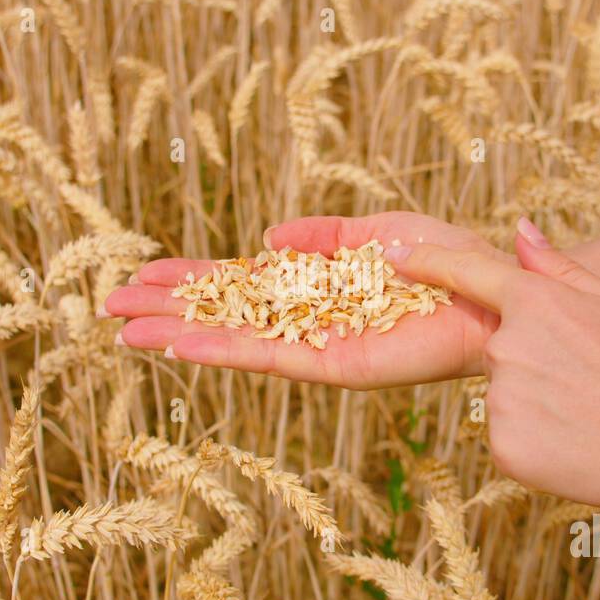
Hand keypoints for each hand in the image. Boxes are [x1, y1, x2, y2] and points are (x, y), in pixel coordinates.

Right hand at [104, 212, 507, 388]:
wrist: (491, 290)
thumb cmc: (443, 258)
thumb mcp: (371, 233)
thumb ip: (321, 237)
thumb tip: (268, 239)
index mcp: (311, 288)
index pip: (236, 285)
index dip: (189, 280)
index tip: (140, 275)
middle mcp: (306, 321)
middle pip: (222, 316)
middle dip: (166, 310)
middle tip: (108, 307)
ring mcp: (317, 346)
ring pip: (234, 341)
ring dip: (179, 334)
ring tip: (126, 331)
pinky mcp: (338, 366)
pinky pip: (273, 359)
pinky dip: (227, 352)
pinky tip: (184, 346)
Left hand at [382, 217, 599, 519]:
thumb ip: (559, 269)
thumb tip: (521, 228)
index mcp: (535, 302)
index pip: (467, 273)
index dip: (428, 262)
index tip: (397, 256)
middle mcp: (506, 347)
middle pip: (504, 350)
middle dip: (538, 363)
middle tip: (593, 381)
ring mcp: (501, 399)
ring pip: (509, 397)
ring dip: (541, 404)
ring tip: (594, 414)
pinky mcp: (503, 446)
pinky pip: (512, 436)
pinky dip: (539, 441)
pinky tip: (580, 443)